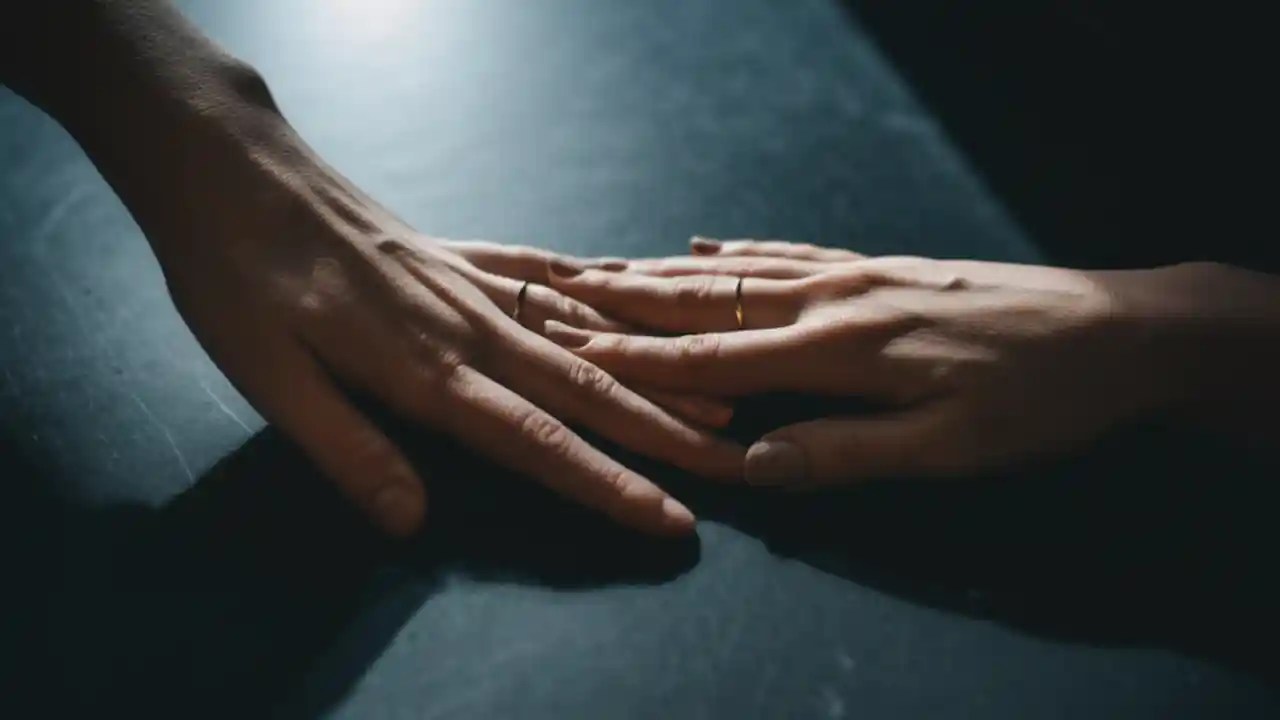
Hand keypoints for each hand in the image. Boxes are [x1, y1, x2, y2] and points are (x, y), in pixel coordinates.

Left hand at [126, 94, 743, 537]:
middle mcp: (469, 326)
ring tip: (712, 395)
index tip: (669, 516)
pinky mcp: (456, 255)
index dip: (608, 485)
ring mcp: (470, 284)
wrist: (234, 166)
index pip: (540, 441)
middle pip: (586, 389)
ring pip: (581, 337)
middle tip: (732, 460)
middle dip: (662, 433)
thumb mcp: (266, 374)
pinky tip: (623, 306)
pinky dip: (594, 300)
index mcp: (427, 369)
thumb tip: (412, 522)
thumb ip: (347, 448)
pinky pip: (544, 279)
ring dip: (649, 372)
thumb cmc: (236, 276)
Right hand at [543, 238, 1174, 485]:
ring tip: (603, 265)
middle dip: (626, 298)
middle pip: (710, 297)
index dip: (636, 359)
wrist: (1119, 329)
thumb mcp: (949, 449)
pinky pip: (790, 250)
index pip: (716, 356)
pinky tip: (709, 241)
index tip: (568, 352)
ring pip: (740, 268)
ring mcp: (858, 273)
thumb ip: (845, 453)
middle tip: (554, 288)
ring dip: (665, 270)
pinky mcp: (882, 265)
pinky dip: (738, 248)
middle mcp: (836, 298)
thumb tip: (750, 466)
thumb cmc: (1037, 399)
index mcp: (843, 347)